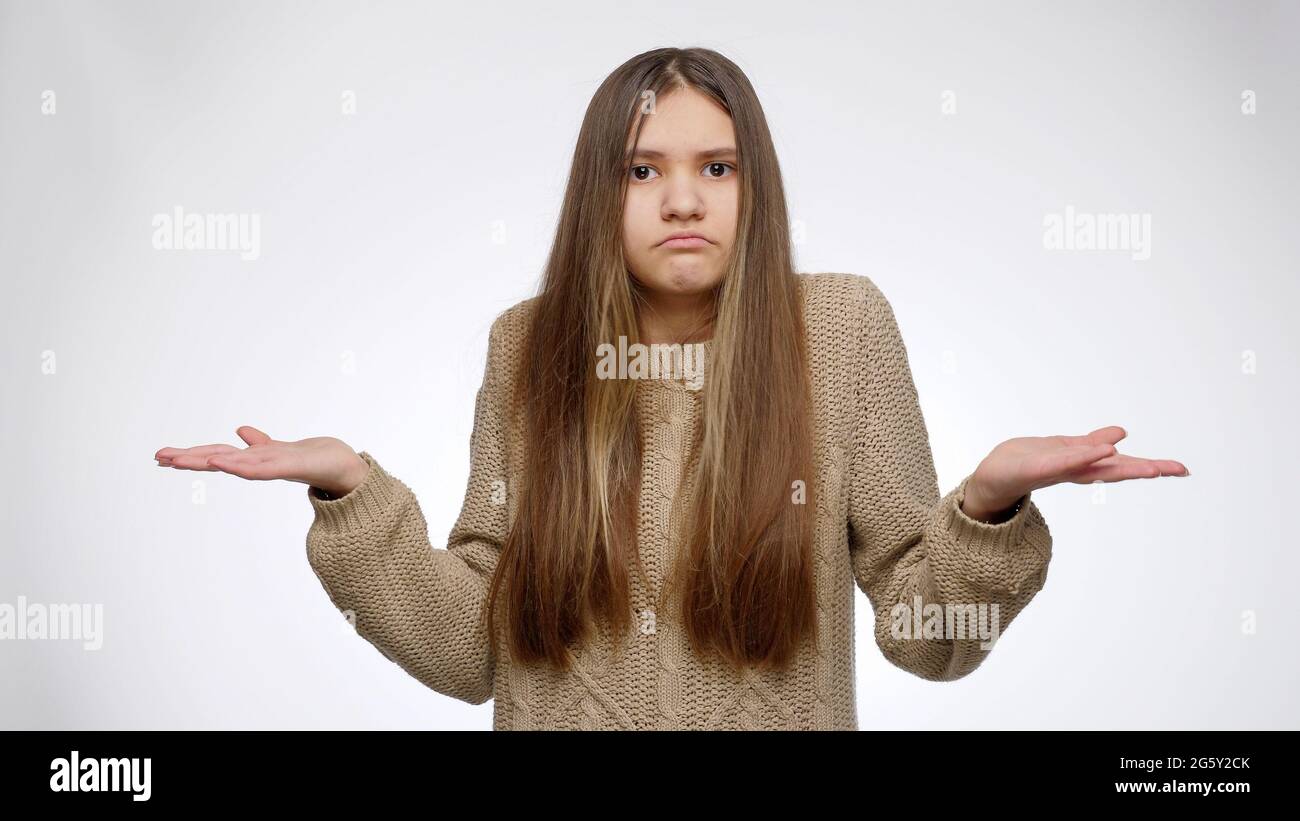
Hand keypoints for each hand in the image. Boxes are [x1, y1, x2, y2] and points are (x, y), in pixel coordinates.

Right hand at [154, 426, 370, 497]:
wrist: (341, 466)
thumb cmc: (312, 459)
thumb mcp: (280, 447)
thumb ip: (259, 442)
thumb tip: (240, 430)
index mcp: (253, 458)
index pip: (216, 453)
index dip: (191, 454)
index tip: (163, 455)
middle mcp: (257, 463)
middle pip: (216, 458)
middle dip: (187, 459)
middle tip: (157, 458)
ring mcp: (269, 466)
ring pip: (230, 463)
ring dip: (203, 461)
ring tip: (176, 459)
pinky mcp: (286, 466)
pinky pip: (255, 467)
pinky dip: (235, 465)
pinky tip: (217, 461)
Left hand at [962, 425, 1188, 522]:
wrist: (989, 478)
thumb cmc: (1024, 462)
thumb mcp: (1062, 448)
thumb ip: (1090, 444)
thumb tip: (1121, 435)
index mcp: (1082, 466)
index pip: (1120, 465)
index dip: (1150, 466)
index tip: (1182, 469)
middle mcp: (1073, 471)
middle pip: (1112, 470)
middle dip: (1143, 469)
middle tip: (1174, 470)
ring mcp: (1054, 471)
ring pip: (1090, 468)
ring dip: (1118, 465)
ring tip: (1147, 466)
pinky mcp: (1033, 470)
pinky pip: (1059, 464)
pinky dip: (1081, 459)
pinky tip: (1102, 452)